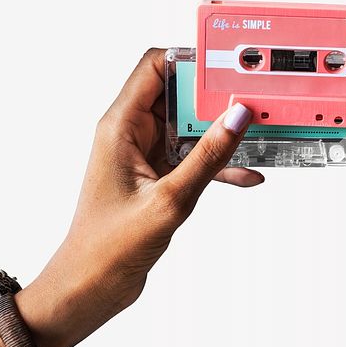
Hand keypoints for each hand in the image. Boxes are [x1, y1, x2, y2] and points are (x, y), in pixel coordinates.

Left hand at [0, 49, 263, 346]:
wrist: (89, 288)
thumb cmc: (108, 248)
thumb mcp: (169, 200)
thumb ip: (207, 157)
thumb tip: (237, 117)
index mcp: (120, 126)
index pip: (155, 67)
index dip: (190, 58)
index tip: (227, 62)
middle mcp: (130, 134)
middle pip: (178, 93)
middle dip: (215, 96)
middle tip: (252, 99)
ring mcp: (144, 156)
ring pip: (190, 127)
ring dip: (221, 132)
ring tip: (257, 132)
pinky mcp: (156, 178)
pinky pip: (192, 158)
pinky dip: (218, 165)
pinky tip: (248, 175)